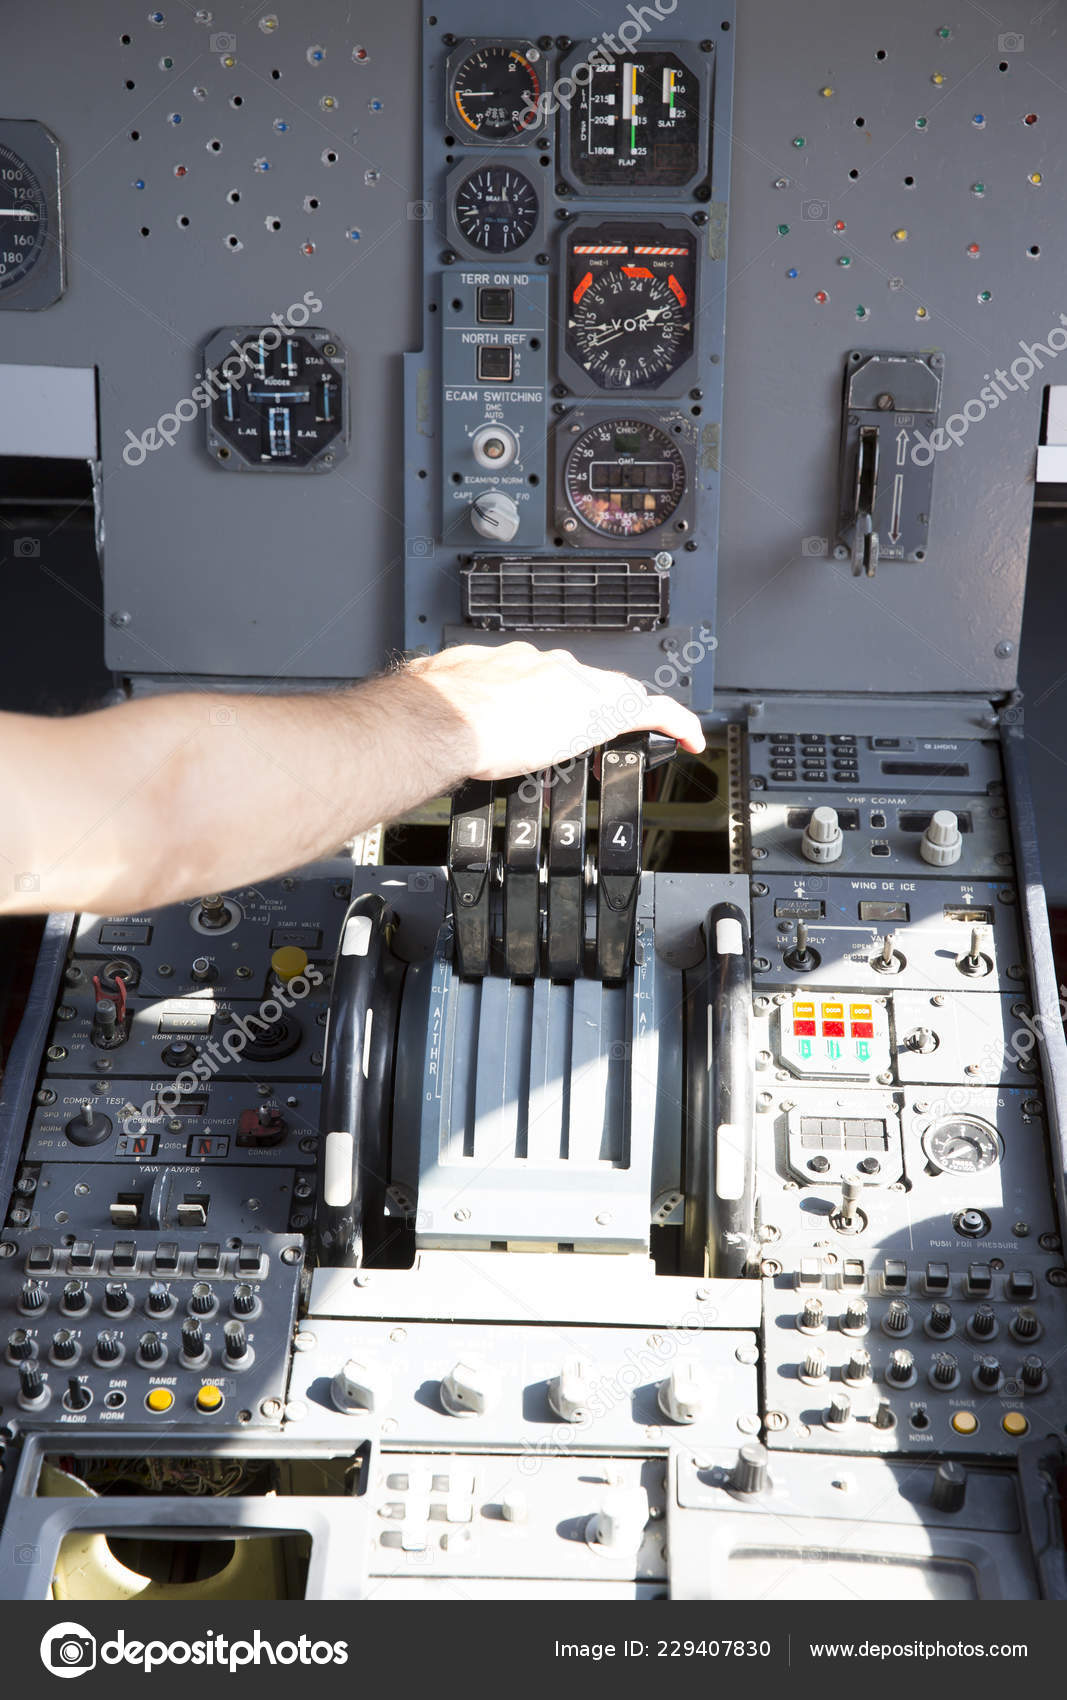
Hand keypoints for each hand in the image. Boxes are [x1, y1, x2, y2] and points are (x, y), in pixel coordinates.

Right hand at [403, 641, 704, 781]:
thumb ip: (452, 697)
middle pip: (591, 685)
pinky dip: (676, 723)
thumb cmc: (439, 711)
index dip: (562, 695)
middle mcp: (551, 668)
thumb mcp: (445, 693)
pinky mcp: (605, 711)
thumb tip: (435, 706)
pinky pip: (655, 712)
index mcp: (514, 663)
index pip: (553, 675)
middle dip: (596, 711)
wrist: (448, 719)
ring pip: (621, 696)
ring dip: (630, 718)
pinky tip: (690, 738)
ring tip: (645, 737)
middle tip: (597, 740)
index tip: (559, 710)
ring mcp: (579, 687)